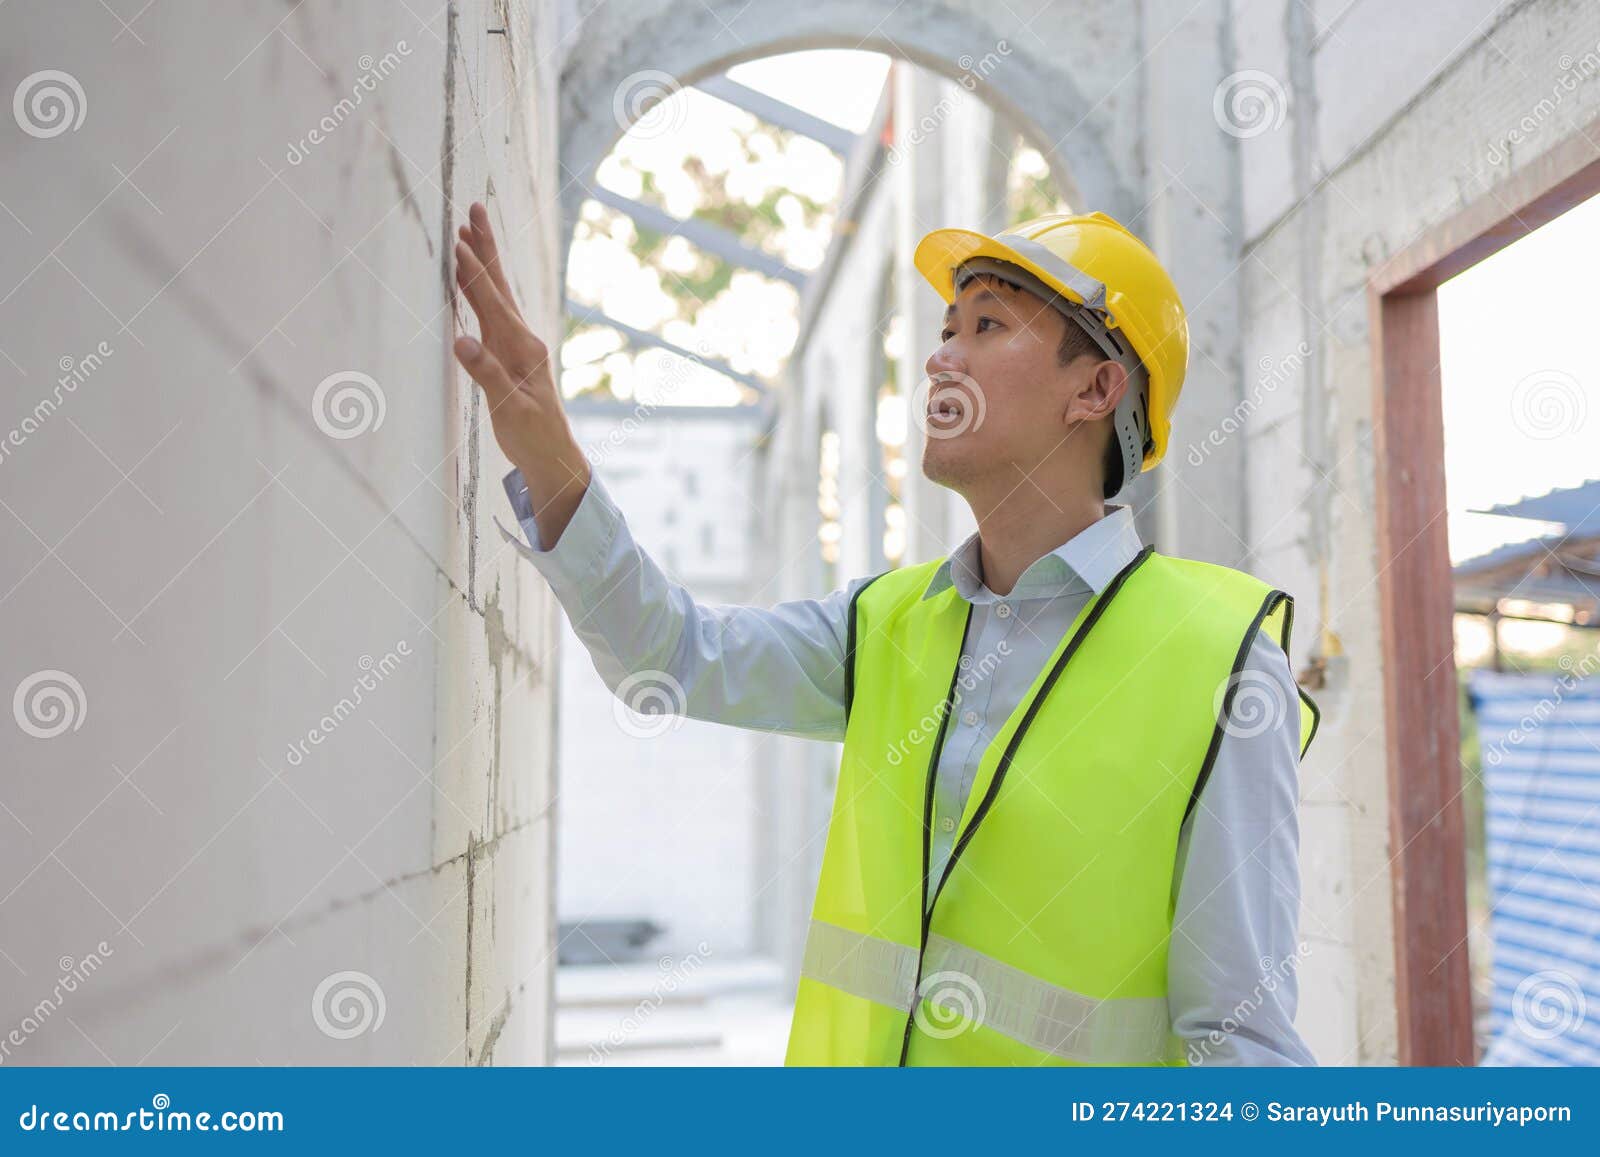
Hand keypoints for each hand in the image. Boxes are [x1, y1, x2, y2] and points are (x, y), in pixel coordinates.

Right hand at [453, 202, 590, 545]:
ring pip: (497, 295)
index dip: (473, 272)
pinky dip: (480, 290)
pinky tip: (473, 280)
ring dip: (484, 262)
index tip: (458, 240)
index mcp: (521, 349)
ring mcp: (518, 346)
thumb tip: (461, 341)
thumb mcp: (508, 409)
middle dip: (486, 247)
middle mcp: (522, 340)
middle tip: (474, 209)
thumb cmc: (532, 436)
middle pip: (499, 285)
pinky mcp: (511, 355)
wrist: (553, 456)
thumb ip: (486, 374)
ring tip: (471, 232)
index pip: (492, 302)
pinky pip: (492, 312)